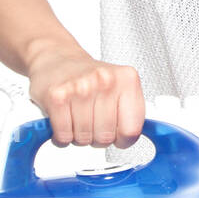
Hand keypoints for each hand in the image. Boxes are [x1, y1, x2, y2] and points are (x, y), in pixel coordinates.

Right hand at [25, 44, 144, 149]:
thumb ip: (132, 111)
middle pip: (106, 136)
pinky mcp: (57, 96)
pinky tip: (64, 120)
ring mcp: (80, 87)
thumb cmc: (89, 77)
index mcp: (126, 79)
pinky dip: (62, 135)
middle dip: (97, 137)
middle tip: (92, 121)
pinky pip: (64, 135)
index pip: (132, 129)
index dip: (123, 139)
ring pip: (84, 138)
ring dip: (79, 135)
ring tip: (77, 117)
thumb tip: (141, 135)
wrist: (57, 59)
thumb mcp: (120, 87)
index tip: (117, 134)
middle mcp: (105, 80)